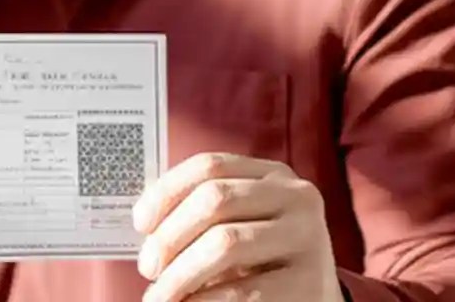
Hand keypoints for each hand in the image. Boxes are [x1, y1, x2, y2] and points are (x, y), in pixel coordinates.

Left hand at [132, 153, 342, 301]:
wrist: (314, 299)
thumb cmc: (261, 261)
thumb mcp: (237, 226)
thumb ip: (198, 215)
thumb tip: (144, 227)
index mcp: (273, 174)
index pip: (210, 166)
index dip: (167, 191)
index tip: (140, 224)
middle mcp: (297, 196)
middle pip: (215, 199)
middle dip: (169, 236)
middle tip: (146, 268)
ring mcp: (309, 237)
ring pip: (225, 243)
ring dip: (180, 275)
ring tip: (159, 297)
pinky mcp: (311, 282)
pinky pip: (244, 291)